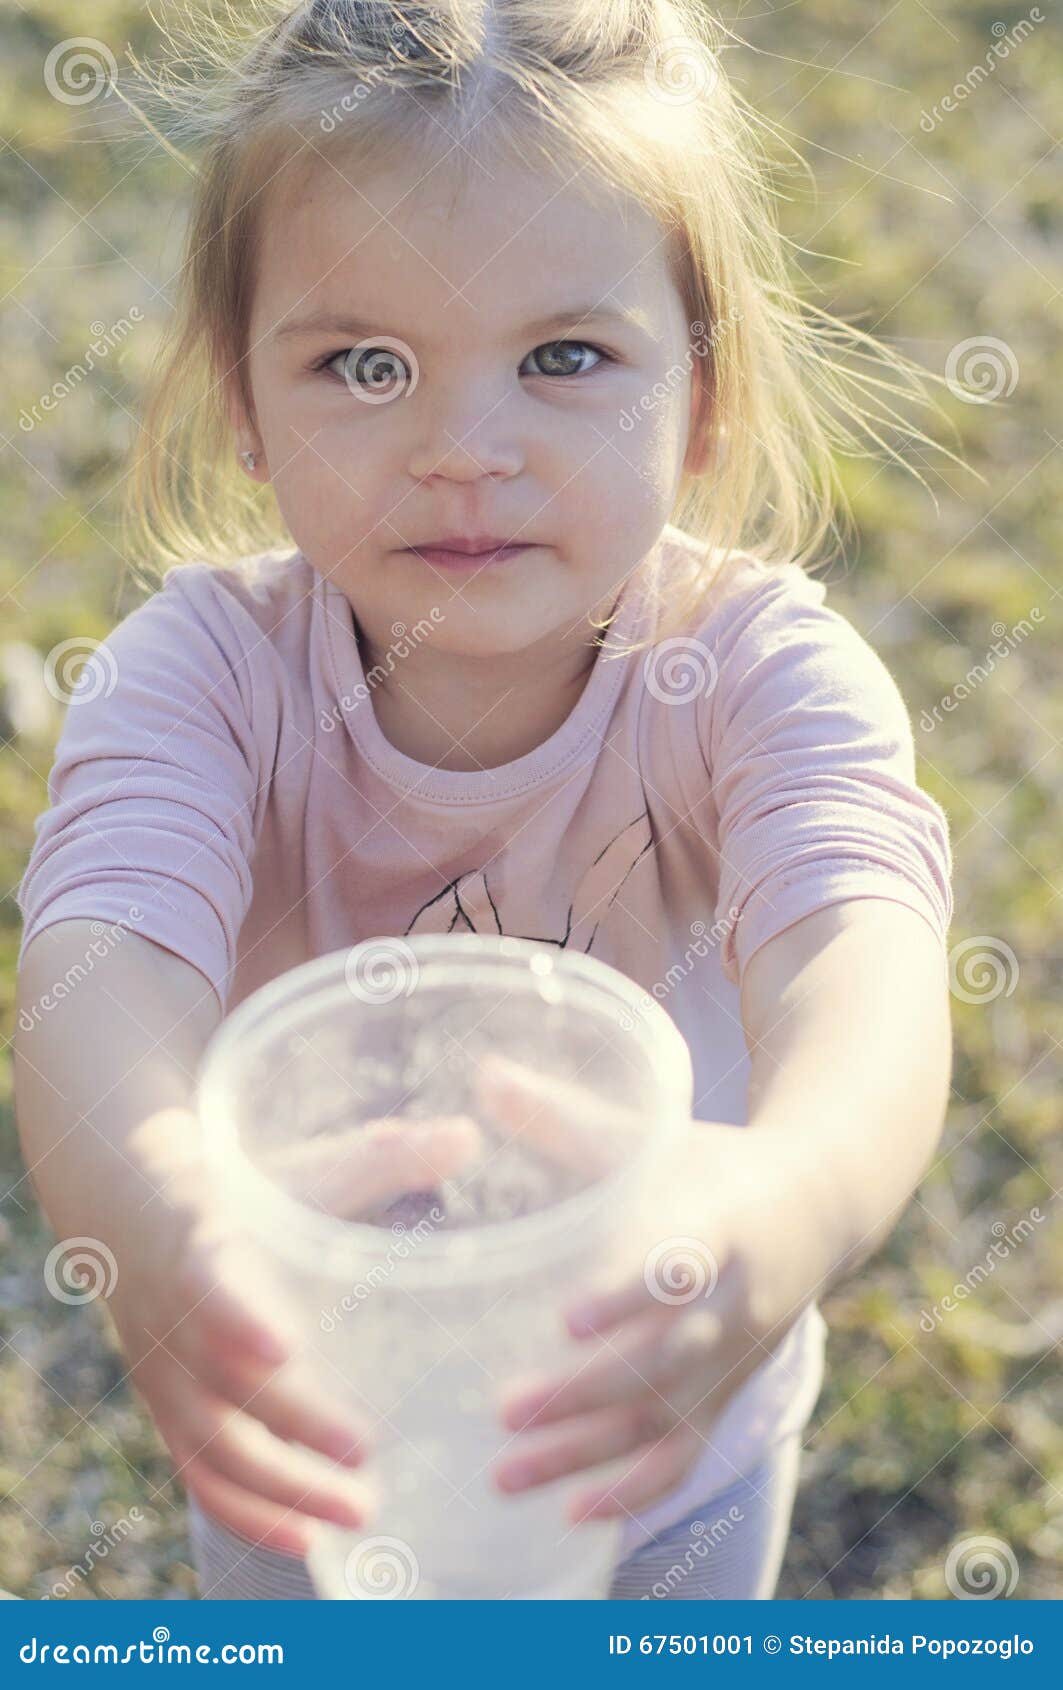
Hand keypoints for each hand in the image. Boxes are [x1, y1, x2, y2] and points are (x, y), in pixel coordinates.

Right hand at [107, 1114, 481, 1552]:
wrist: (130, 1208)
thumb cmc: (243, 1187)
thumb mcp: (301, 1163)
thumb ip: (382, 1157)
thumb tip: (468, 1135)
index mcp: (198, 1240)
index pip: (208, 1281)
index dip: (239, 1316)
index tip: (286, 1348)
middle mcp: (170, 1316)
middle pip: (219, 1384)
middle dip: (290, 1424)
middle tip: (365, 1452)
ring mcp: (164, 1373)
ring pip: (210, 1444)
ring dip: (279, 1489)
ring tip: (359, 1510)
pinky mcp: (170, 1411)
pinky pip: (200, 1473)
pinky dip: (247, 1513)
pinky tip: (306, 1540)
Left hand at [479, 1057, 820, 1524]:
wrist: (822, 1206)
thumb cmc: (717, 1161)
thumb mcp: (656, 1130)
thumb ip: (567, 1113)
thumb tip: (482, 1075)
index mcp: (724, 1226)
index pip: (678, 1267)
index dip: (628, 1296)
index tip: (566, 1319)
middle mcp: (737, 1304)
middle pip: (665, 1364)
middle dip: (586, 1395)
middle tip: (505, 1410)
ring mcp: (735, 1361)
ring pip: (666, 1423)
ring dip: (588, 1455)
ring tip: (506, 1472)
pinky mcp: (727, 1397)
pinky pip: (684, 1456)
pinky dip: (633, 1490)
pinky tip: (571, 1514)